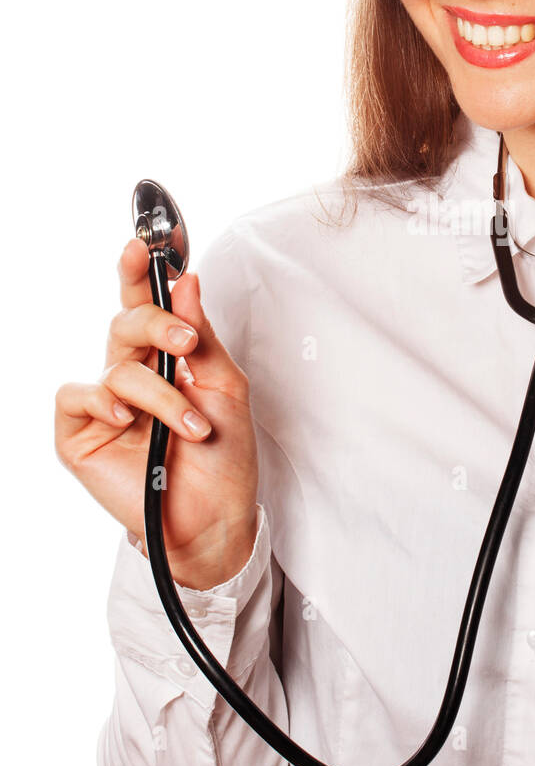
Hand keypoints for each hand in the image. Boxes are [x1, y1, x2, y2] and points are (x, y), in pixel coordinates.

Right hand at [54, 238, 258, 589]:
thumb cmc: (224, 459)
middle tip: (185, 342)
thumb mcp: (227, 389)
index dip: (139, 274)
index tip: (142, 245)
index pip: (147, 306)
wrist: (214, 520)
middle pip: (126, 323)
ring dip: (159, 394)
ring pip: (116, 366)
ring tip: (190, 427)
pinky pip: (76, 396)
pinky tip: (128, 421)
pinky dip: (104, 402)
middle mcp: (132, 375)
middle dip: (156, 324)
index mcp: (166, 358)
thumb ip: (205, 336)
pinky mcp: (80, 436)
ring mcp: (104, 406)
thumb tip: (188, 282)